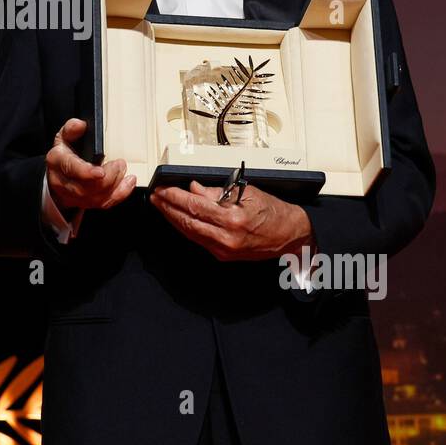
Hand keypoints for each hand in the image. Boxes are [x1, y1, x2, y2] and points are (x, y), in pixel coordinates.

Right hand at [46, 118, 136, 211]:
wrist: (57, 173)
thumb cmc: (64, 152)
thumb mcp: (64, 136)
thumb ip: (71, 129)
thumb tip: (80, 124)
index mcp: (57, 161)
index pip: (70, 168)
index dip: (86, 172)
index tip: (101, 171)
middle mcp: (62, 181)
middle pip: (85, 188)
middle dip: (108, 178)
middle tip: (119, 164)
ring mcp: (73, 196)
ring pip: (96, 198)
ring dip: (115, 185)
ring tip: (123, 170)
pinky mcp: (85, 203)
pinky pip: (104, 204)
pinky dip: (119, 194)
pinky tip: (128, 183)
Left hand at [148, 180, 314, 261]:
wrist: (291, 236)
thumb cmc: (274, 212)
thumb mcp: (248, 193)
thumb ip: (218, 192)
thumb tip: (194, 189)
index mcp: (233, 219)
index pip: (195, 206)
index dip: (174, 197)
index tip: (162, 189)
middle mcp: (227, 237)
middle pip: (187, 222)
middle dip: (167, 208)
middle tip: (155, 197)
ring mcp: (224, 249)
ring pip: (190, 233)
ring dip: (172, 219)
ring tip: (161, 206)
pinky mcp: (224, 255)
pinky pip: (199, 240)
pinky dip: (186, 228)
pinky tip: (177, 219)